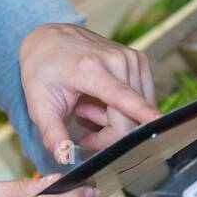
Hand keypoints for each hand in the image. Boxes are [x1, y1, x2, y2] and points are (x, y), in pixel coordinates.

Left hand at [19, 23, 159, 164]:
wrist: (50, 38)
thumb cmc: (42, 70)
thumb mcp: (38, 103)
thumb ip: (52, 133)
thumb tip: (64, 157)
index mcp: (90, 68)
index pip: (122, 96)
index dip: (141, 112)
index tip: (158, 122)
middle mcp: (116, 60)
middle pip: (129, 117)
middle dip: (108, 132)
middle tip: (82, 117)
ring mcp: (131, 58)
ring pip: (138, 112)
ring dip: (116, 119)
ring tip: (89, 103)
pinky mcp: (139, 59)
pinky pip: (142, 100)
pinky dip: (125, 108)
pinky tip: (103, 98)